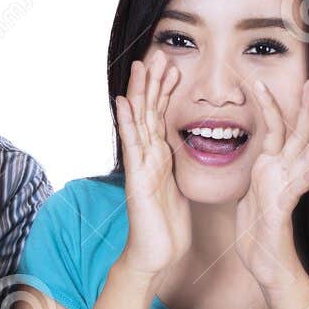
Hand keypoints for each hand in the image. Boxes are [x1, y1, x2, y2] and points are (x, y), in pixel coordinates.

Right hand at [114, 50, 189, 280]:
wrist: (155, 255)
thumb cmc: (166, 227)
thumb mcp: (179, 190)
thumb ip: (178, 169)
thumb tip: (185, 154)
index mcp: (160, 158)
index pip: (162, 117)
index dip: (166, 92)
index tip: (172, 67)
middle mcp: (148, 157)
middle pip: (149, 112)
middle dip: (153, 83)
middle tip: (157, 53)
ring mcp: (141, 166)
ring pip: (141, 121)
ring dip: (141, 92)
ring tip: (141, 66)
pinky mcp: (139, 178)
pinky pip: (133, 146)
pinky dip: (128, 123)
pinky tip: (123, 102)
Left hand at [236, 77, 308, 292]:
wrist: (268, 267)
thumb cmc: (258, 234)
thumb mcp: (250, 197)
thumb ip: (258, 176)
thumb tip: (261, 159)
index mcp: (271, 170)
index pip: (276, 130)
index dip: (272, 105)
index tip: (262, 81)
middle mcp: (283, 176)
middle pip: (298, 135)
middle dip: (306, 108)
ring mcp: (286, 191)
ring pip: (304, 157)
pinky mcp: (283, 211)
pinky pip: (297, 191)